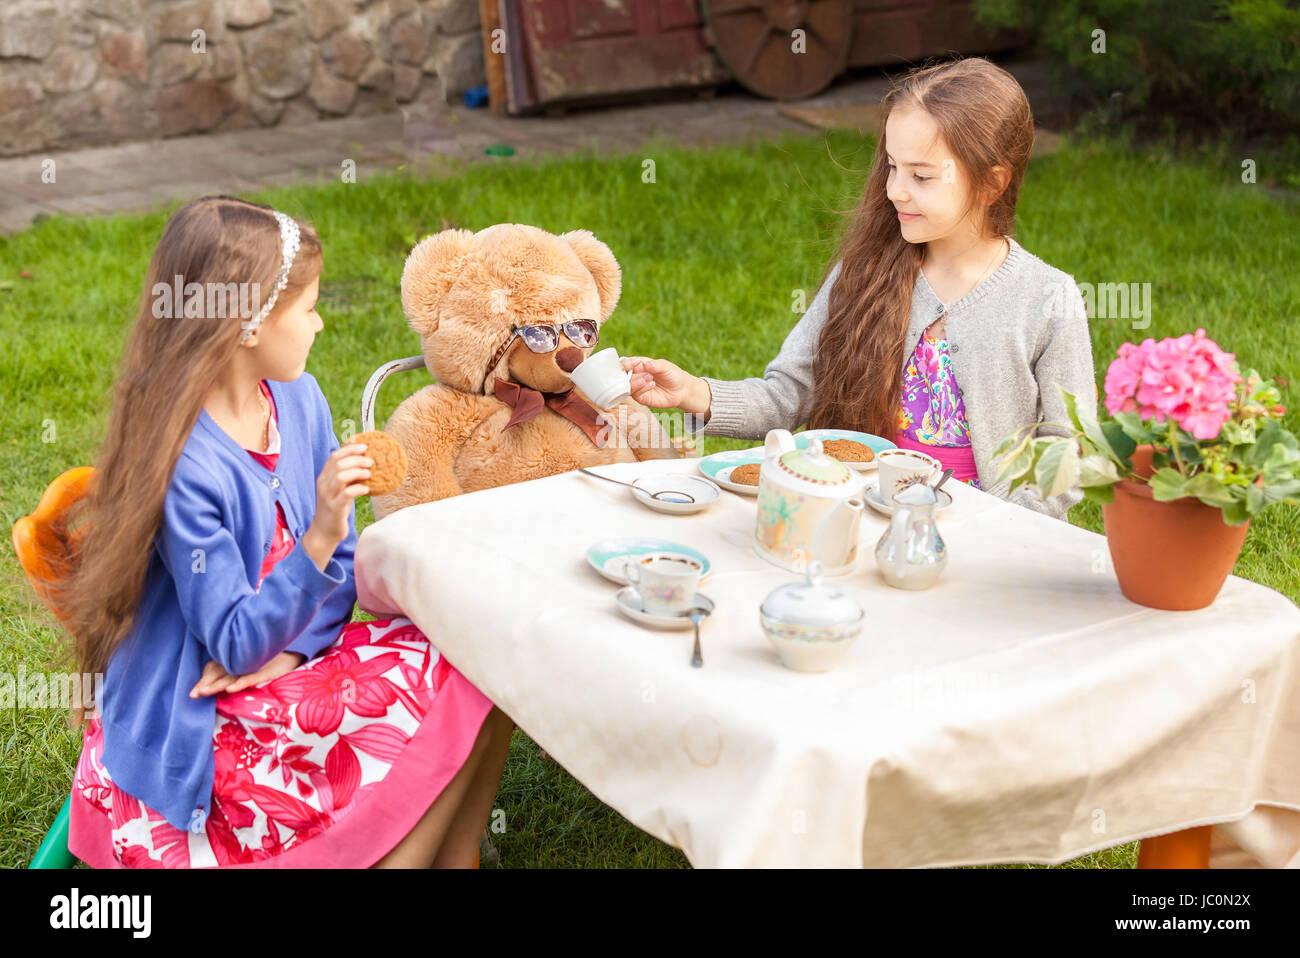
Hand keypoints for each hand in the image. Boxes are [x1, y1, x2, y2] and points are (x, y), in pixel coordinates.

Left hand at [189, 652, 305, 697]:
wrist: (298, 650)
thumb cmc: (274, 658)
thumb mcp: (253, 663)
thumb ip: (238, 670)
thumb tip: (223, 682)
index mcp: (239, 658)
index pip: (217, 669)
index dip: (206, 679)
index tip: (194, 692)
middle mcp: (244, 661)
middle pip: (221, 673)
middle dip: (207, 684)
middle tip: (193, 694)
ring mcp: (255, 666)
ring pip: (232, 676)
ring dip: (217, 685)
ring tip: (203, 692)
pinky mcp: (266, 672)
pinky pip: (251, 678)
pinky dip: (240, 683)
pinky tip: (230, 689)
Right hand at [307, 442, 371, 550]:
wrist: (324, 532)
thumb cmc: (336, 508)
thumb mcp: (340, 489)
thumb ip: (348, 477)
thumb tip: (365, 463)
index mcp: (324, 477)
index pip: (334, 457)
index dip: (349, 449)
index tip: (364, 446)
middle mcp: (324, 484)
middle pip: (339, 463)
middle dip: (357, 459)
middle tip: (371, 461)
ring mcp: (328, 496)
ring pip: (340, 476)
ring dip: (357, 472)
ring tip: (369, 474)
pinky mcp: (335, 508)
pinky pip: (346, 494)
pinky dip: (358, 488)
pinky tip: (366, 489)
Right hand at [620, 357, 710, 413]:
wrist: (681, 390)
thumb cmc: (672, 374)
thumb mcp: (666, 367)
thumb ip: (656, 365)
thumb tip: (647, 364)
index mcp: (638, 365)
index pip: (626, 363)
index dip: (626, 363)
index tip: (632, 363)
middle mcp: (635, 376)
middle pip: (623, 376)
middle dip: (629, 375)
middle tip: (643, 374)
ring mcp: (637, 387)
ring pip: (626, 386)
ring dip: (635, 383)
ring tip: (648, 379)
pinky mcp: (641, 397)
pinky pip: (635, 394)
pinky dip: (641, 389)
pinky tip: (652, 385)